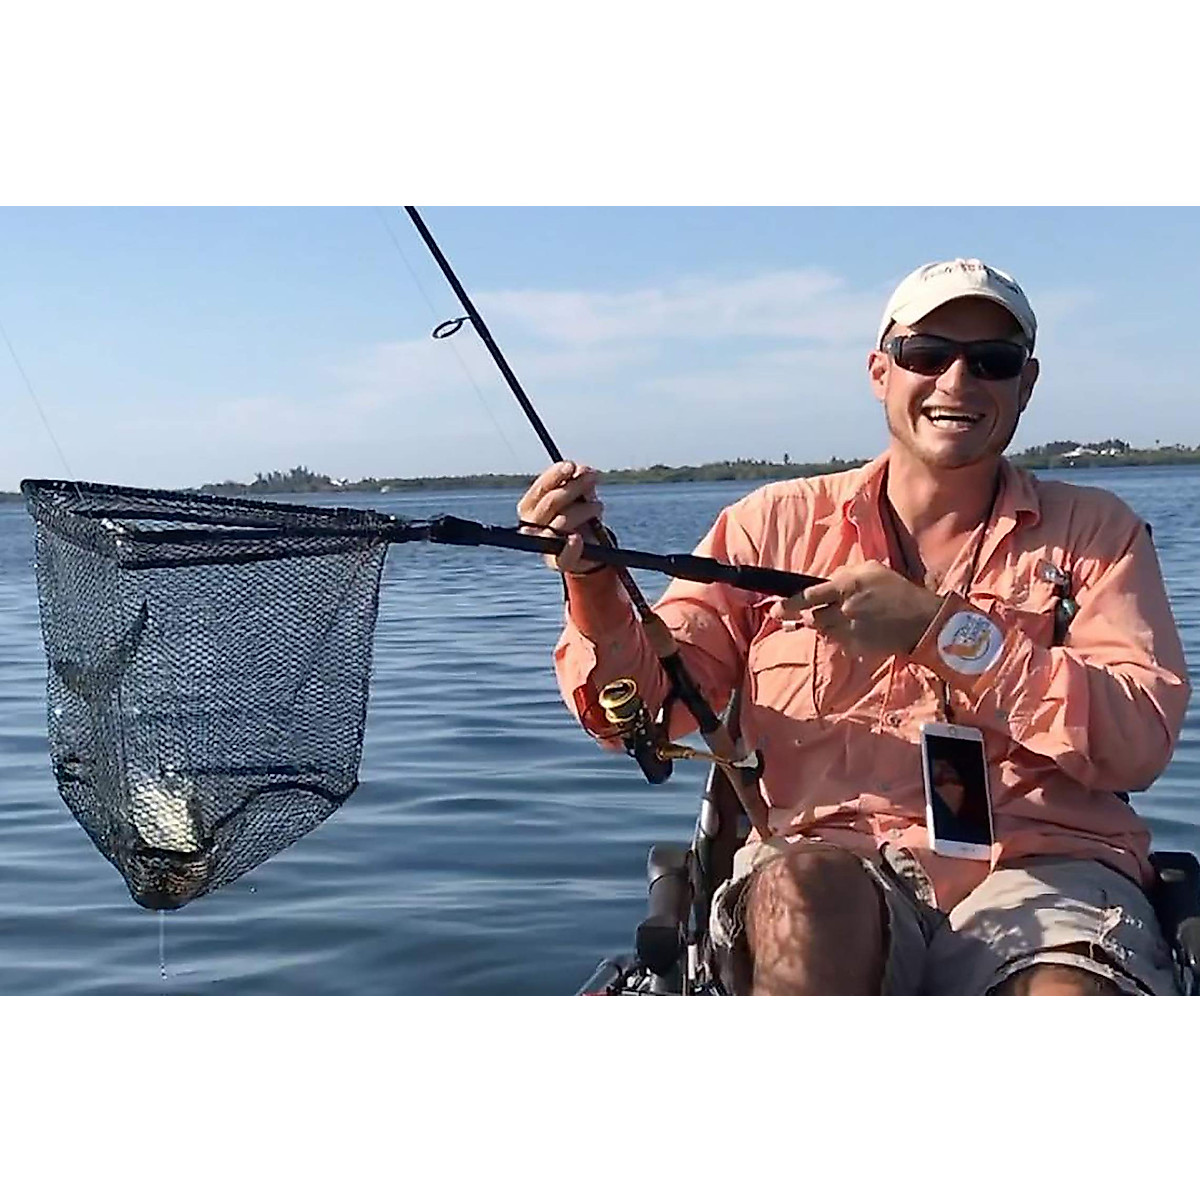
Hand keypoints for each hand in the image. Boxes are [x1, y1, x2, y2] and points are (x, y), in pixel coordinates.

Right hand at [516, 461, 604, 574]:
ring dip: (584, 510)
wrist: (586, 547)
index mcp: (530, 507)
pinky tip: (576, 540)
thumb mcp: (577, 496)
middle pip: (551, 503)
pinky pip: (563, 556)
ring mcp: (544, 545)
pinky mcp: (558, 562)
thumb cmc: (577, 515)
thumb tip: (582, 470)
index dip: (554, 476)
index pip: (539, 489)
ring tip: (598, 506)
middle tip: (592, 477)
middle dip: (574, 487)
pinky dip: (570, 548)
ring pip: (562, 523)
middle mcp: (531, 526)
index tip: (572, 466)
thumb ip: (576, 482)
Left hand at [768, 561, 942, 655]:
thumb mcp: (872, 570)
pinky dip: (841, 637)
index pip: (809, 596)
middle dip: (810, 616)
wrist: (922, 620)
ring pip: (824, 631)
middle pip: (812, 618)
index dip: (790, 604)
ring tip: (844, 618)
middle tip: (815, 613)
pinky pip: (839, 643)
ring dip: (826, 626)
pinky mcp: (857, 647)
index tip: (775, 608)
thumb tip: (827, 580)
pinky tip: (858, 629)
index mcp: (847, 587)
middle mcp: (845, 610)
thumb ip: (846, 573)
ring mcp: (850, 631)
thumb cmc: (898, 590)